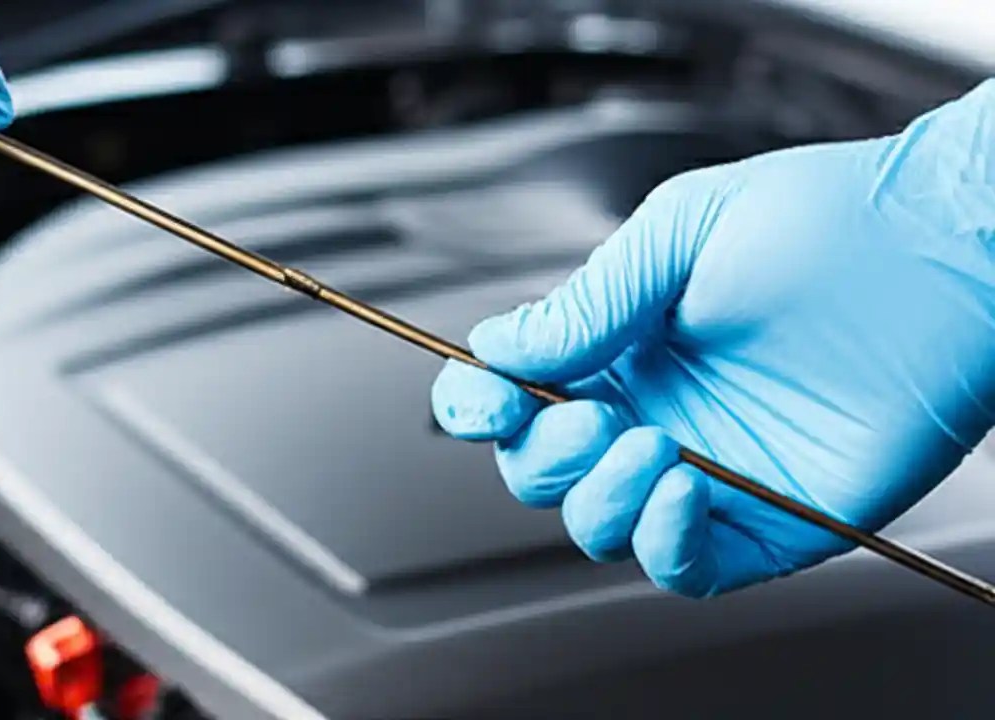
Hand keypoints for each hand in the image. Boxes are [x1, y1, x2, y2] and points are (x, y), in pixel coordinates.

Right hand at [431, 80, 994, 597]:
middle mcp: (650, 408)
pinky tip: (686, 481)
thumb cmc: (828, 226)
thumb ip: (587, 301)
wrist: (943, 257)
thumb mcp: (681, 234)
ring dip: (597, 494)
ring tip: (650, 441)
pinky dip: (663, 540)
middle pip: (539, 470)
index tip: (484, 396)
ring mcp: (702, 468)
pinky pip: (682, 567)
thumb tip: (501, 346)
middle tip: (592, 409)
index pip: (516, 394)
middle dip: (542, 450)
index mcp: (619, 343)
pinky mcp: (764, 520)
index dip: (479, 404)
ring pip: (597, 525)